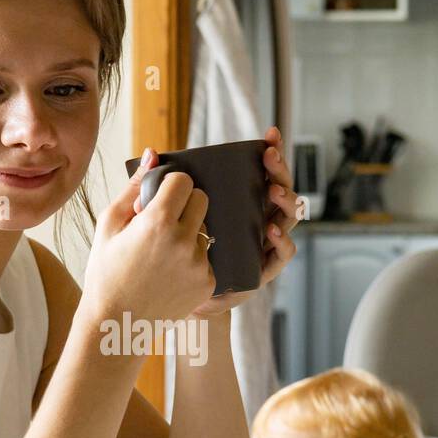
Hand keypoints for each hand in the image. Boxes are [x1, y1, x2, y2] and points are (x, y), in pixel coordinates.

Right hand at [80, 154, 215, 328]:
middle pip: (202, 200)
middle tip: (164, 222)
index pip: (184, 181)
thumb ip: (134, 187)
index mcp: (158, 222)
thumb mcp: (109, 225)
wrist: (116, 324)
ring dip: (189, 233)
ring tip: (162, 255)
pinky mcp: (208, 283)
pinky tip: (170, 274)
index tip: (159, 198)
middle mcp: (184, 241)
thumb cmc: (106, 272)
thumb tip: (153, 154)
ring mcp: (199, 264)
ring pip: (205, 229)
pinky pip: (206, 257)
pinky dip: (192, 260)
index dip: (171, 186)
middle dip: (185, 204)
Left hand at [133, 127, 303, 319]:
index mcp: (236, 204)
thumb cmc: (164, 256)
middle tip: (269, 156)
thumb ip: (153, 188)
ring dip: (285, 201)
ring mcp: (261, 245)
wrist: (174, 301)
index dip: (268, 153)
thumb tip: (151, 153)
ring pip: (286, 218)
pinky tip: (271, 230)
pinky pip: (282, 255)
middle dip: (278, 170)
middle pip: (278, 189)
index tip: (268, 135)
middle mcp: (254, 221)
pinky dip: (282, 242)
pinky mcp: (262, 270)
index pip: (259, 174)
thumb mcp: (156, 218)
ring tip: (273, 191)